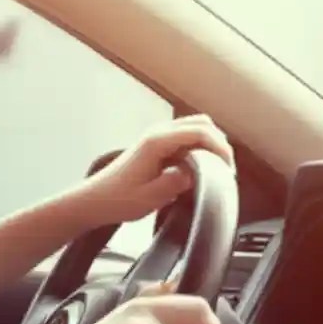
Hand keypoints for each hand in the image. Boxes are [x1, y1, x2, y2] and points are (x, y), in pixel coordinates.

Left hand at [62, 114, 234, 227]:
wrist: (94, 201)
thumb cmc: (118, 200)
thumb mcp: (151, 197)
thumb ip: (178, 181)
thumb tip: (197, 172)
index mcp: (156, 141)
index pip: (200, 131)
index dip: (220, 148)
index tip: (228, 171)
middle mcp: (157, 133)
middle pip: (201, 123)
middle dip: (219, 143)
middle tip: (226, 170)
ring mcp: (156, 137)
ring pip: (195, 128)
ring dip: (210, 144)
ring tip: (217, 170)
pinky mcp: (156, 146)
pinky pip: (185, 138)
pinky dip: (199, 148)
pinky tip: (200, 170)